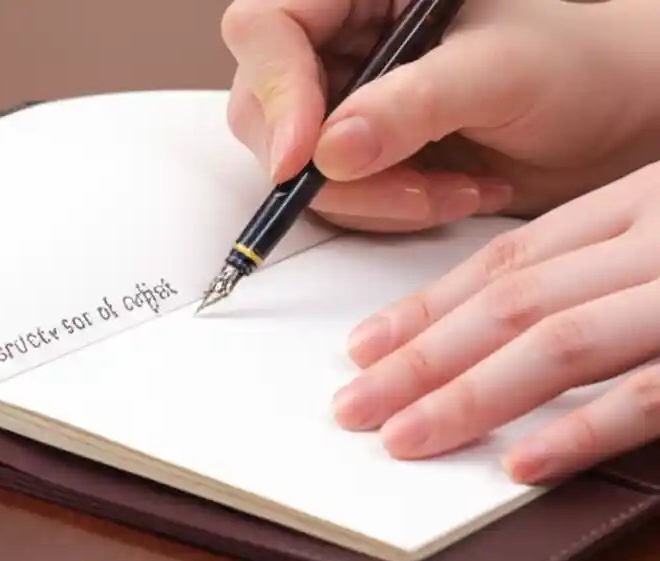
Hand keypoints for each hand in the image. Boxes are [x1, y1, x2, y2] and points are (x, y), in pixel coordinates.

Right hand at [220, 0, 659, 232]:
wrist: (617, 124)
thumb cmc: (580, 69)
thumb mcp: (500, 72)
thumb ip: (412, 105)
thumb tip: (327, 150)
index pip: (269, 26)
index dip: (276, 91)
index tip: (300, 159)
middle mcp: (343, 36)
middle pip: (266, 102)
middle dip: (328, 164)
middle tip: (402, 187)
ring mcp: (345, 96)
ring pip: (294, 161)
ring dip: (370, 196)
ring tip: (452, 188)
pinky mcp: (358, 150)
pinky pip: (332, 195)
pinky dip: (387, 210)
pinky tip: (451, 192)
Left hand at [331, 161, 659, 482]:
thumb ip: (610, 267)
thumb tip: (514, 324)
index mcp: (642, 201)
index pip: (511, 257)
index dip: (428, 306)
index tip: (363, 347)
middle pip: (515, 301)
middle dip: (422, 360)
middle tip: (354, 407)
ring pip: (561, 343)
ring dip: (471, 397)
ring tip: (404, 438)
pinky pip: (648, 393)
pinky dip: (579, 431)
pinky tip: (517, 463)